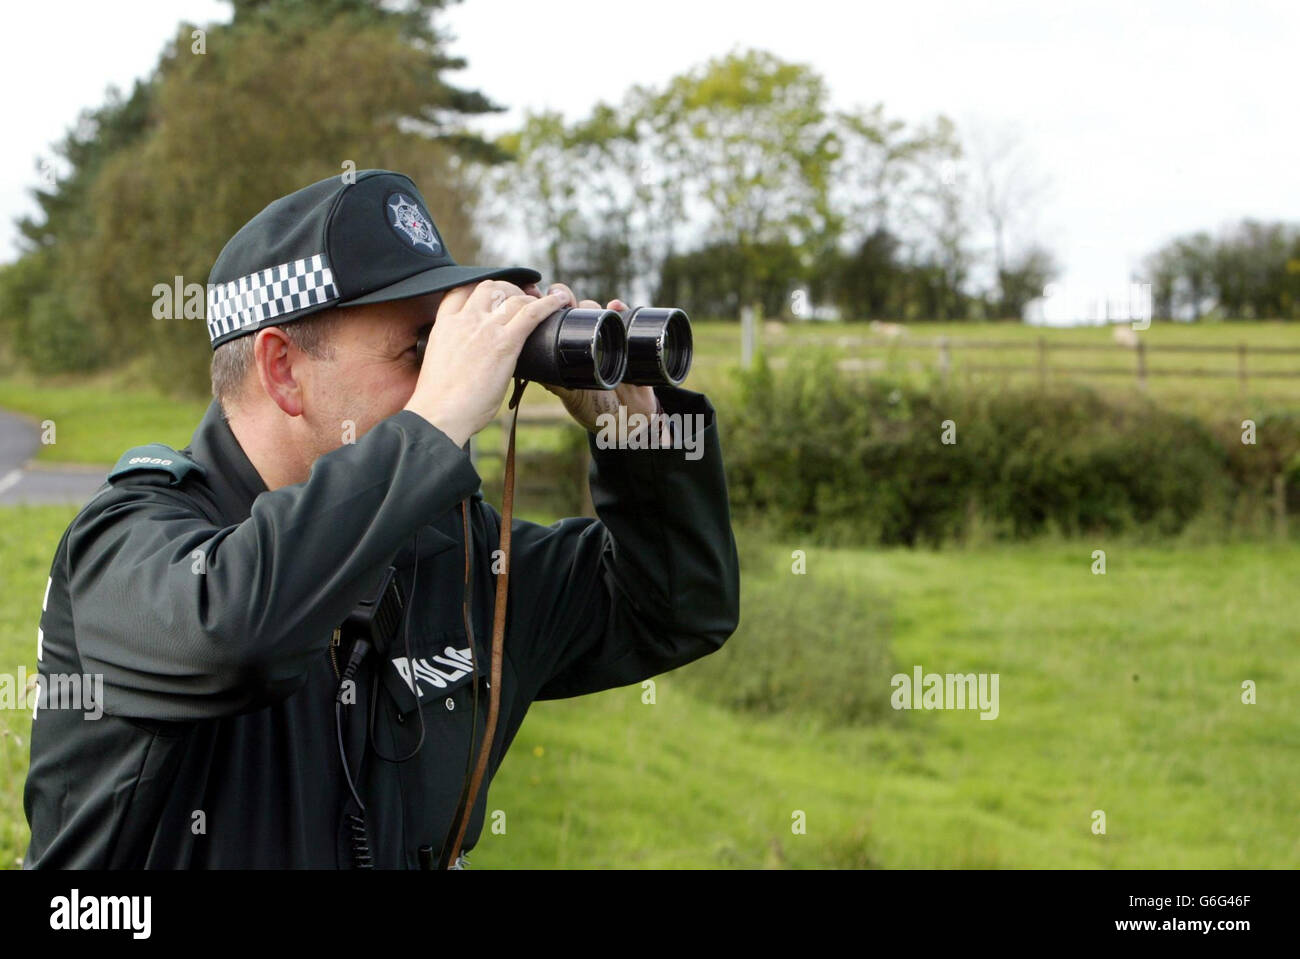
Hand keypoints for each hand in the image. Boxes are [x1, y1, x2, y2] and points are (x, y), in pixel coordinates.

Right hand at [404, 279, 567, 445]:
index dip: (479, 289)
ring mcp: (485, 329)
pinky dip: (549, 304)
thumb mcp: (438, 364)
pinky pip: (532, 313)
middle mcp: (464, 320)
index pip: (460, 290)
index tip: (492, 296)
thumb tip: (470, 358)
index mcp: (445, 325)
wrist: (439, 414)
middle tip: (519, 302)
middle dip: (507, 290)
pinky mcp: (505, 343)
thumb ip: (455, 351)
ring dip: (529, 298)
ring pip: (513, 297)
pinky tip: (560, 302)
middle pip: (489, 287)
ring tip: (541, 305)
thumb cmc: (438, 401)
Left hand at [526, 283, 660, 433]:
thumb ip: (556, 384)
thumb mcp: (572, 397)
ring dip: (591, 304)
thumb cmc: (596, 408)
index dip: (545, 306)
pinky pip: (626, 318)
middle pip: (574, 308)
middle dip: (566, 298)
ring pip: (596, 310)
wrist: (629, 420)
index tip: (536, 298)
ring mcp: (607, 337)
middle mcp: (585, 339)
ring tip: (587, 309)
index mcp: (566, 349)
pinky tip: (615, 306)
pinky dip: (621, 308)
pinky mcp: (629, 340)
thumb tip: (535, 372)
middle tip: (563, 302)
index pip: (554, 320)